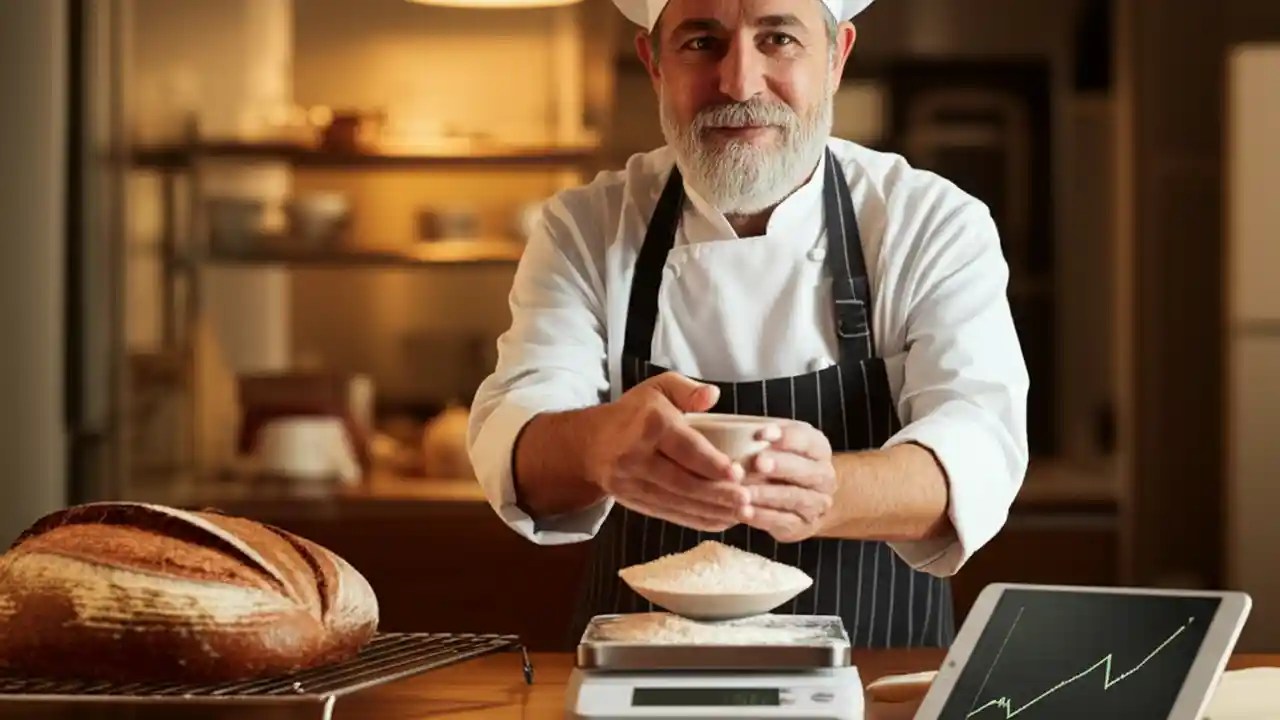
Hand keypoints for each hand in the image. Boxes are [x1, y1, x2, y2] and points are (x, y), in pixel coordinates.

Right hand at [583, 372, 751, 531]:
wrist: (589, 443)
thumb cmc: (633, 413)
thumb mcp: (658, 388)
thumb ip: (687, 389)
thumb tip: (713, 395)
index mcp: (650, 423)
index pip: (685, 448)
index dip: (712, 463)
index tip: (737, 473)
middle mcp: (637, 455)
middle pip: (683, 481)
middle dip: (717, 494)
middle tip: (746, 499)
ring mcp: (631, 482)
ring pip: (676, 501)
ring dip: (710, 511)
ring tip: (739, 514)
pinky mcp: (632, 501)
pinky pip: (668, 514)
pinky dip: (695, 520)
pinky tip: (719, 521)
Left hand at [742, 421, 836, 542]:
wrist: (806, 499)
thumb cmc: (782, 463)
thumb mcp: (780, 444)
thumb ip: (767, 437)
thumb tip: (740, 432)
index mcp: (819, 450)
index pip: (807, 441)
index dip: (786, 437)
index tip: (761, 434)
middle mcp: (824, 477)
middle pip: (805, 471)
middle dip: (780, 466)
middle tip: (757, 463)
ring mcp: (817, 504)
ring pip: (793, 498)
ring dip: (766, 495)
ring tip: (743, 492)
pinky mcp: (802, 526)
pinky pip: (783, 521)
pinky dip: (761, 516)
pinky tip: (743, 511)